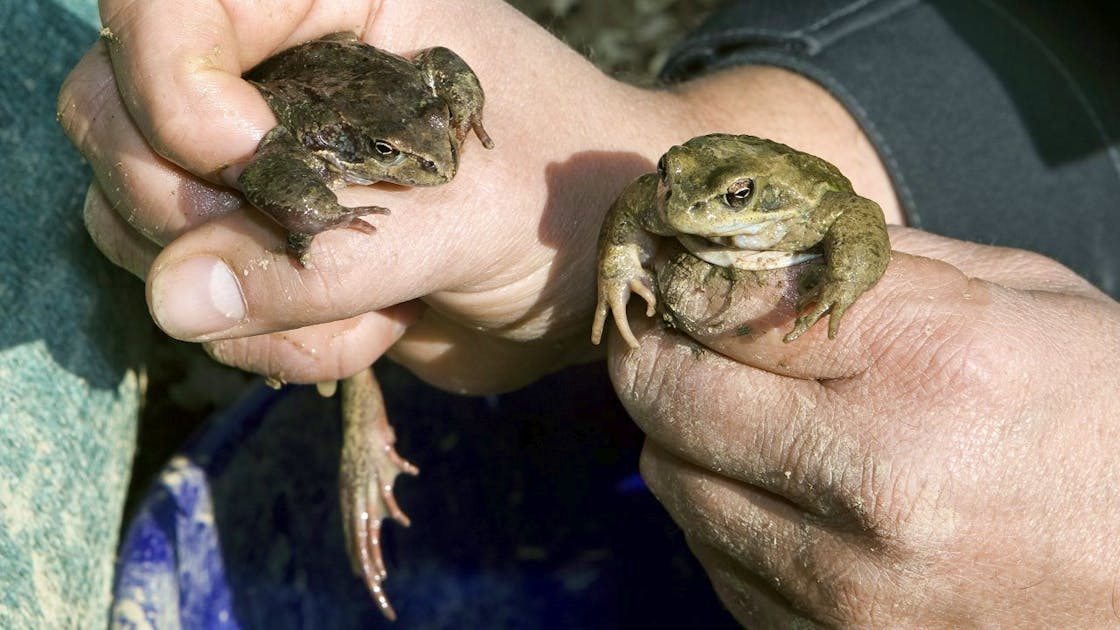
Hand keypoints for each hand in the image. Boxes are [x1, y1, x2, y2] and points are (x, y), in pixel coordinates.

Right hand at [57, 0, 899, 391]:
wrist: (599, 270)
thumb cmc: (564, 200)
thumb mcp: (464, 214)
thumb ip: (328, 258)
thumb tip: (173, 298)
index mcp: (324, 4)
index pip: (158, 8)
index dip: (171, 93)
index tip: (248, 162)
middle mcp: (273, 70)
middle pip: (116, 116)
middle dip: (194, 213)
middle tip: (310, 256)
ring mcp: (262, 159)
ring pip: (142, 215)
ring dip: (246, 297)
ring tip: (374, 309)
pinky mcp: (270, 242)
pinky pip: (195, 293)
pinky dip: (271, 338)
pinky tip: (374, 332)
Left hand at [606, 228, 1119, 626]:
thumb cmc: (1109, 418)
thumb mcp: (1022, 298)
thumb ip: (876, 263)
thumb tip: (750, 246)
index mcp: (930, 363)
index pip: (720, 301)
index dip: (683, 277)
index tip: (678, 271)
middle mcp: (876, 480)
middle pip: (666, 396)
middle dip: (658, 353)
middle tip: (682, 336)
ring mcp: (851, 587)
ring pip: (676, 483)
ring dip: (688, 439)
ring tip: (749, 418)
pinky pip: (718, 564)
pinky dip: (726, 518)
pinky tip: (786, 494)